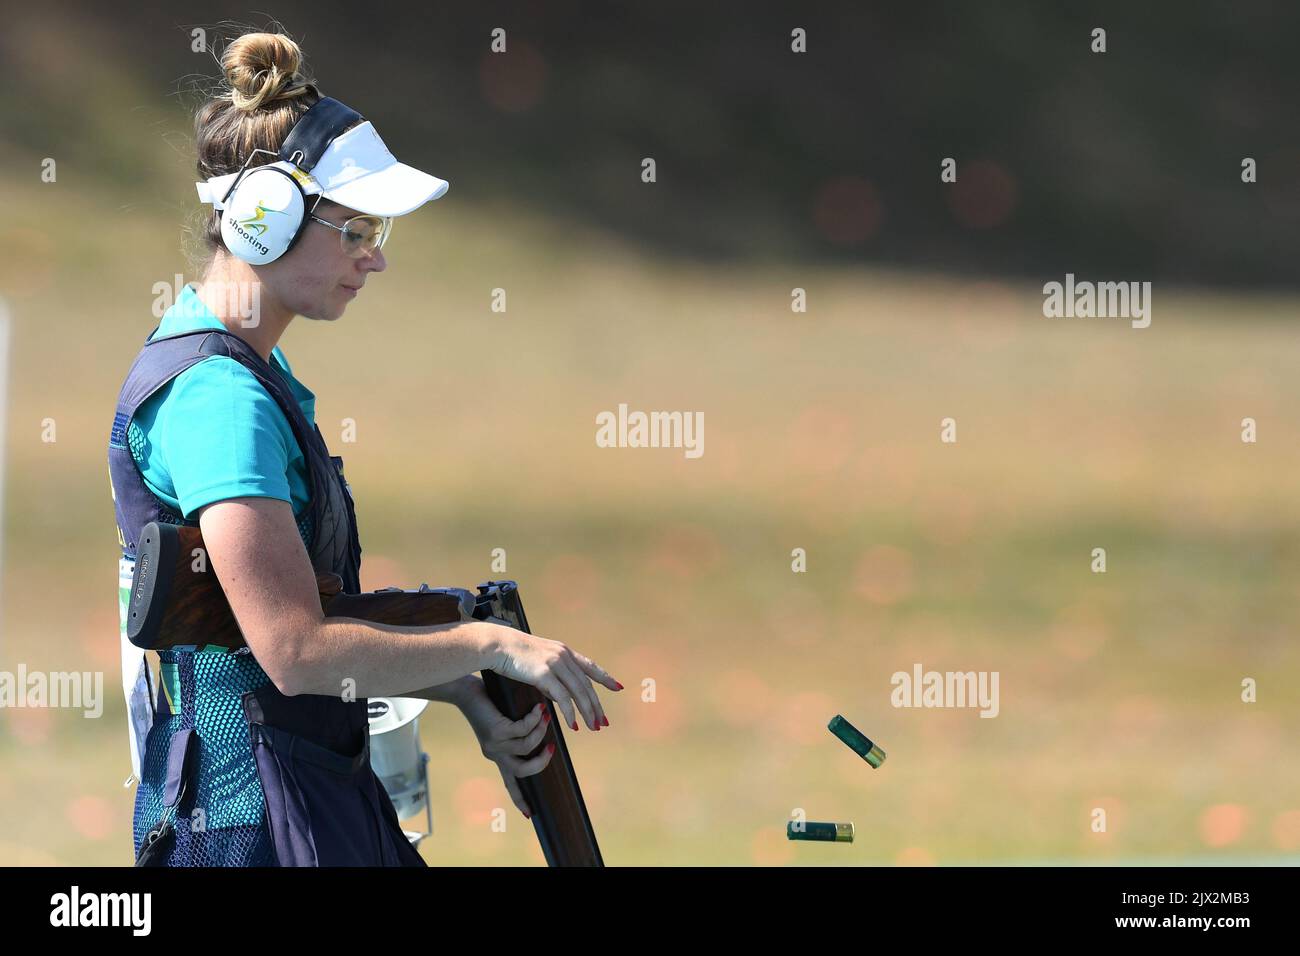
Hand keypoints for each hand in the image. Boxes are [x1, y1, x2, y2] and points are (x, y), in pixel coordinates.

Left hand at [456, 676, 554, 817]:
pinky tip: (538, 708)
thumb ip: (520, 730)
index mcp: (497, 755)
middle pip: (522, 772)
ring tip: (545, 715)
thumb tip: (545, 726)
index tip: (529, 814)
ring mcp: (495, 744)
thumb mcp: (506, 721)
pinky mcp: (496, 731)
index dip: (520, 799)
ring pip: (526, 747)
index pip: (510, 783)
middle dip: (541, 762)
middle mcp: (495, 754)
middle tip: (551, 747)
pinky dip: (534, 719)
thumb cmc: (488, 702)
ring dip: (540, 731)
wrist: (464, 692)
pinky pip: (523, 730)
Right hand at [484, 622, 621, 731]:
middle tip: (603, 722)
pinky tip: (573, 725)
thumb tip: (561, 697)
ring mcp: (555, 664)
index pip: (590, 666)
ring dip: (587, 712)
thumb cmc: (513, 654)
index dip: (605, 678)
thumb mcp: (538, 663)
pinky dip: (570, 713)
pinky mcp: (544, 674)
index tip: (617, 687)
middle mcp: (563, 656)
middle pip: (586, 685)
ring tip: (592, 727)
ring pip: (578, 692)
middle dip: (596, 705)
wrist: (497, 645)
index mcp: (564, 651)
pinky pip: (562, 697)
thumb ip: (552, 677)